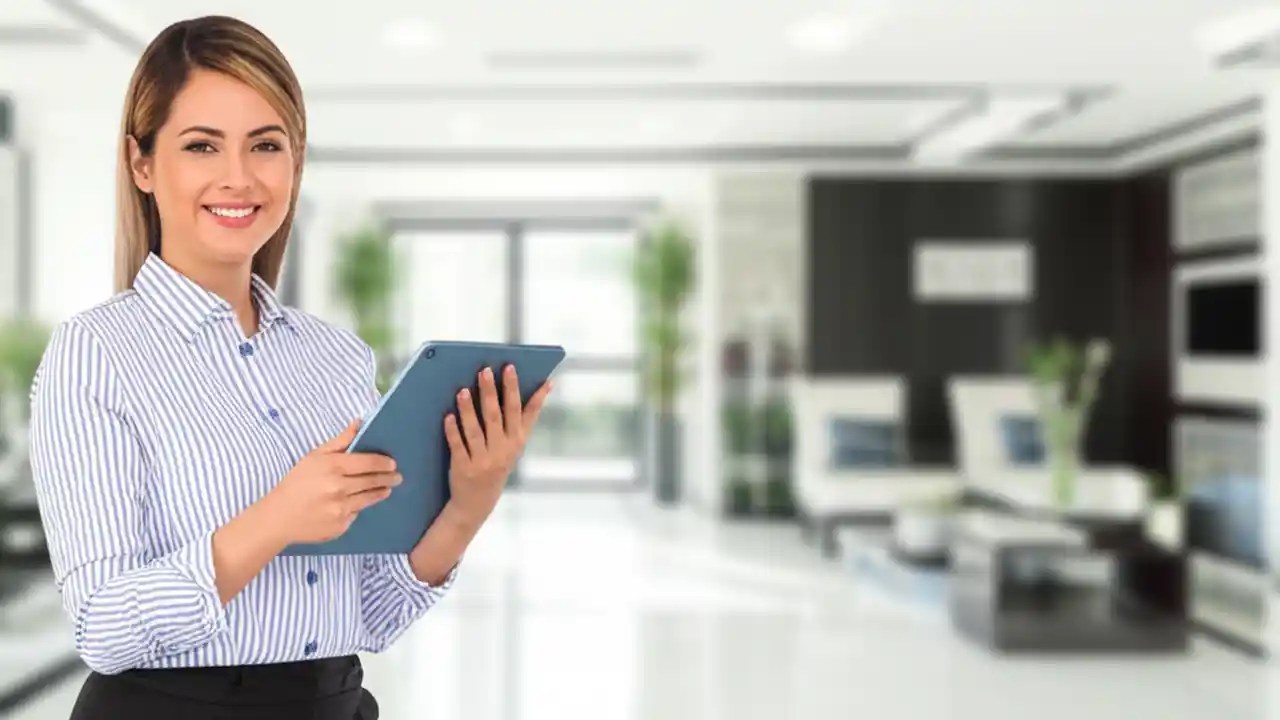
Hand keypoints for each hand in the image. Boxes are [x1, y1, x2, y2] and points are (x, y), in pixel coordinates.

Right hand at [260, 419, 402, 544]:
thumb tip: (359, 423)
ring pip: (369, 498)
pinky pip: (357, 513)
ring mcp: (341, 509)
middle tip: (397, 476)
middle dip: (388, 478)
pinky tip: (358, 503)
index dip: (383, 462)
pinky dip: (359, 507)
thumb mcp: (314, 457)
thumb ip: (340, 441)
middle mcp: (339, 488)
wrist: (279, 517)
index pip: (368, 462)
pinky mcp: (341, 526)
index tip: (392, 462)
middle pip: (373, 481)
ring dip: (381, 492)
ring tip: (386, 489)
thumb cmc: (296, 483)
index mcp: (332, 467)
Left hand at [443, 365, 551, 528]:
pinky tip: (448, 415)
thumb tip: (544, 387)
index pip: (521, 411)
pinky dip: (453, 430)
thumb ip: (526, 417)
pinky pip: (458, 445)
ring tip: (463, 389)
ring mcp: (483, 460)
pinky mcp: (464, 468)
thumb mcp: (516, 445)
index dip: (515, 389)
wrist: (478, 501)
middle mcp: (503, 450)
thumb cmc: (498, 463)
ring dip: (469, 409)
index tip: (511, 367)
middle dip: (492, 392)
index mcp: (517, 442)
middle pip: (497, 416)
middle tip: (485, 370)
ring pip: (476, 430)